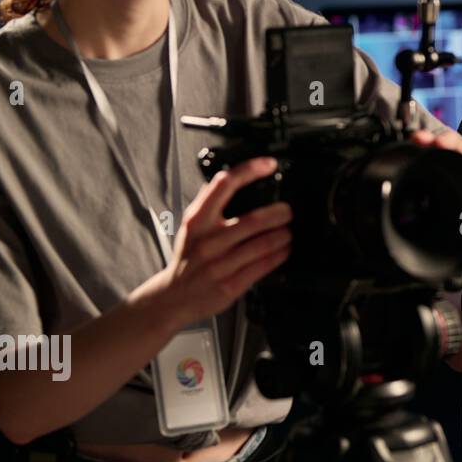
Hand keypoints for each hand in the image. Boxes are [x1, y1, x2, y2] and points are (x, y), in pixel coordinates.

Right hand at [128, 157, 292, 326]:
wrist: (172, 297)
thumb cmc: (187, 258)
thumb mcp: (190, 226)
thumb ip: (208, 203)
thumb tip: (231, 177)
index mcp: (197, 221)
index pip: (223, 185)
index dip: (249, 171)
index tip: (268, 164)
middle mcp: (208, 241)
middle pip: (253, 220)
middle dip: (279, 213)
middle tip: (288, 210)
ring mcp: (220, 264)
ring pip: (262, 244)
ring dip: (283, 235)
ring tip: (289, 231)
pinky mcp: (231, 284)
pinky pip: (263, 266)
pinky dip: (279, 255)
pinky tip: (284, 250)